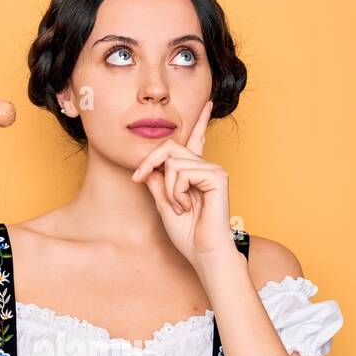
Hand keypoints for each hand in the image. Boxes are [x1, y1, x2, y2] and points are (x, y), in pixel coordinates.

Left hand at [130, 99, 236, 265]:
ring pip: (173, 162)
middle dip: (148, 163)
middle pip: (170, 147)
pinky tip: (186, 206)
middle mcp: (206, 167)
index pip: (197, 140)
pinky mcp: (217, 177)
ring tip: (178, 207)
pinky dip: (177, 192)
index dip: (201, 121)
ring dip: (167, 189)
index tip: (208, 103)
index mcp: (195, 172)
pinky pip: (183, 172)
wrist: (202, 252)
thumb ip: (157, 182)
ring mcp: (213, 170)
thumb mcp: (163, 204)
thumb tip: (149, 166)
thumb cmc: (187, 233)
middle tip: (138, 179)